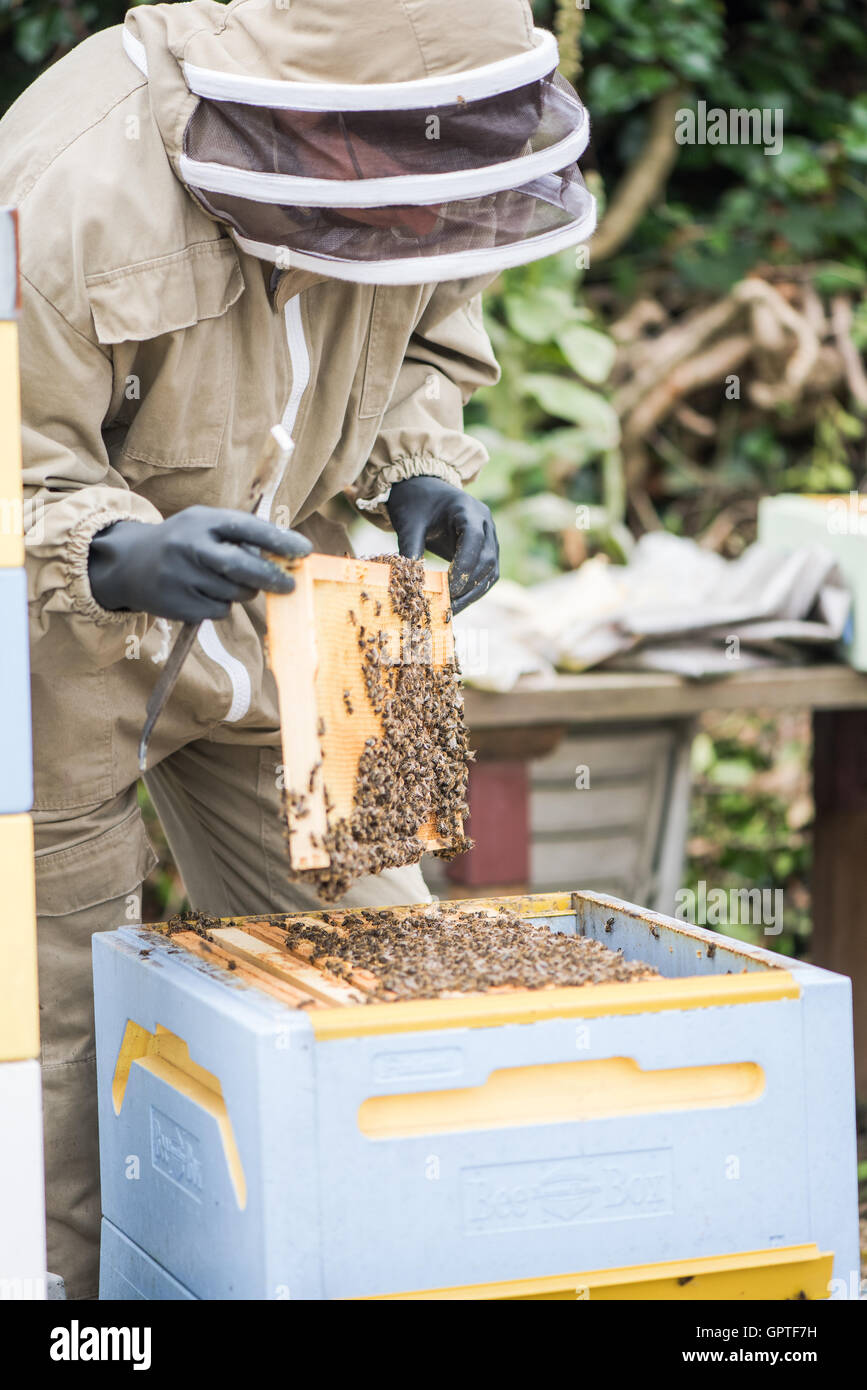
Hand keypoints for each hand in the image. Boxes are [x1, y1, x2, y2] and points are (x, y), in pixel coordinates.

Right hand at [88, 506, 311, 622]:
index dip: (279, 541)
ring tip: (226, 582)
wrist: (130, 563)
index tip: (304, 551)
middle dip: (272, 578)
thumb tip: (287, 557)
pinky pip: (218, 611)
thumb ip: (241, 536)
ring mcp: (181, 577)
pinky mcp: (177, 604)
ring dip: (243, 592)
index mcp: (202, 520)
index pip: (247, 528)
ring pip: (234, 593)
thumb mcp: (205, 525)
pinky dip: (222, 606)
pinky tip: (206, 594)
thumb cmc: (184, 542)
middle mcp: (190, 546)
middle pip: (242, 567)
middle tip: (290, 585)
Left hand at [385, 476, 498, 613]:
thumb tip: (408, 582)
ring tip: (450, 611)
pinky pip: (485, 575)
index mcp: (468, 509)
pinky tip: (455, 604)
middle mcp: (486, 523)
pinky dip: (472, 591)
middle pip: (487, 559)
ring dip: (472, 593)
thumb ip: (410, 548)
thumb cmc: (415, 504)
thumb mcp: (409, 524)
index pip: (474, 539)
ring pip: (490, 571)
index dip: (464, 566)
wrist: (424, 491)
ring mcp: (489, 537)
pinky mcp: (485, 551)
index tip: (449, 589)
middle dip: (468, 586)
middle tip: (447, 606)